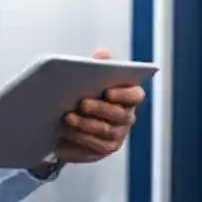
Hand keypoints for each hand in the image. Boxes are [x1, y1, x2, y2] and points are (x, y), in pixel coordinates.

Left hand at [50, 48, 144, 165]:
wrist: (66, 122)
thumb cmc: (81, 94)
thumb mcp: (88, 78)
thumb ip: (97, 66)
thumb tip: (103, 53)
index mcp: (128, 96)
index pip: (136, 95)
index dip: (124, 94)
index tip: (108, 91)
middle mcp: (127, 116)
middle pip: (120, 114)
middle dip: (101, 109)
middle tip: (82, 103)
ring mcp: (118, 134)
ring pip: (107, 131)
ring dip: (87, 124)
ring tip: (68, 117)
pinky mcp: (105, 148)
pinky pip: (96, 145)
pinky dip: (80, 137)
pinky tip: (67, 130)